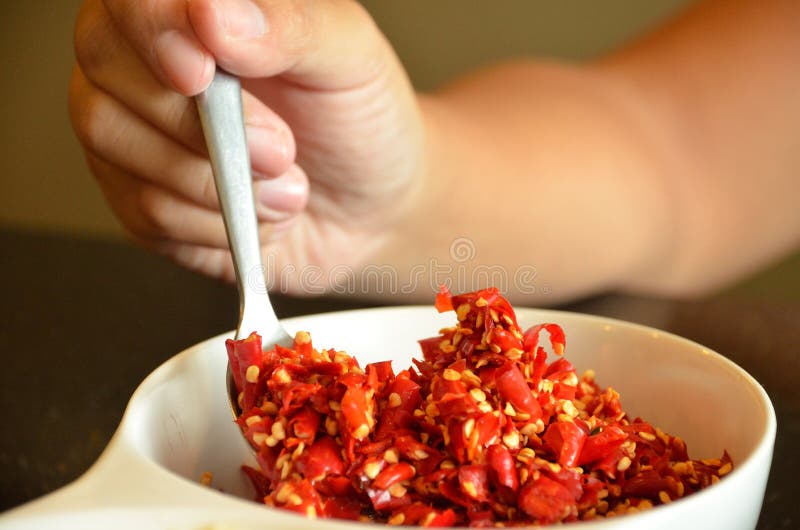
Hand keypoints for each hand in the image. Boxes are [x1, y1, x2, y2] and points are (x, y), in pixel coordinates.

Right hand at [69, 0, 425, 293]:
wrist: (372, 209)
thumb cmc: (359, 123)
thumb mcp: (350, 60)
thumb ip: (290, 26)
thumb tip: (212, 14)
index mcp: (195, 12)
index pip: (132, 0)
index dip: (155, 32)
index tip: (202, 73)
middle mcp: (149, 64)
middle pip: (105, 69)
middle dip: (197, 125)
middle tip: (279, 150)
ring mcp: (135, 132)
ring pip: (114, 143)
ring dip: (213, 181)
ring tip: (282, 184)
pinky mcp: (139, 197)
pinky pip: (144, 210)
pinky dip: (213, 223)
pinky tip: (256, 214)